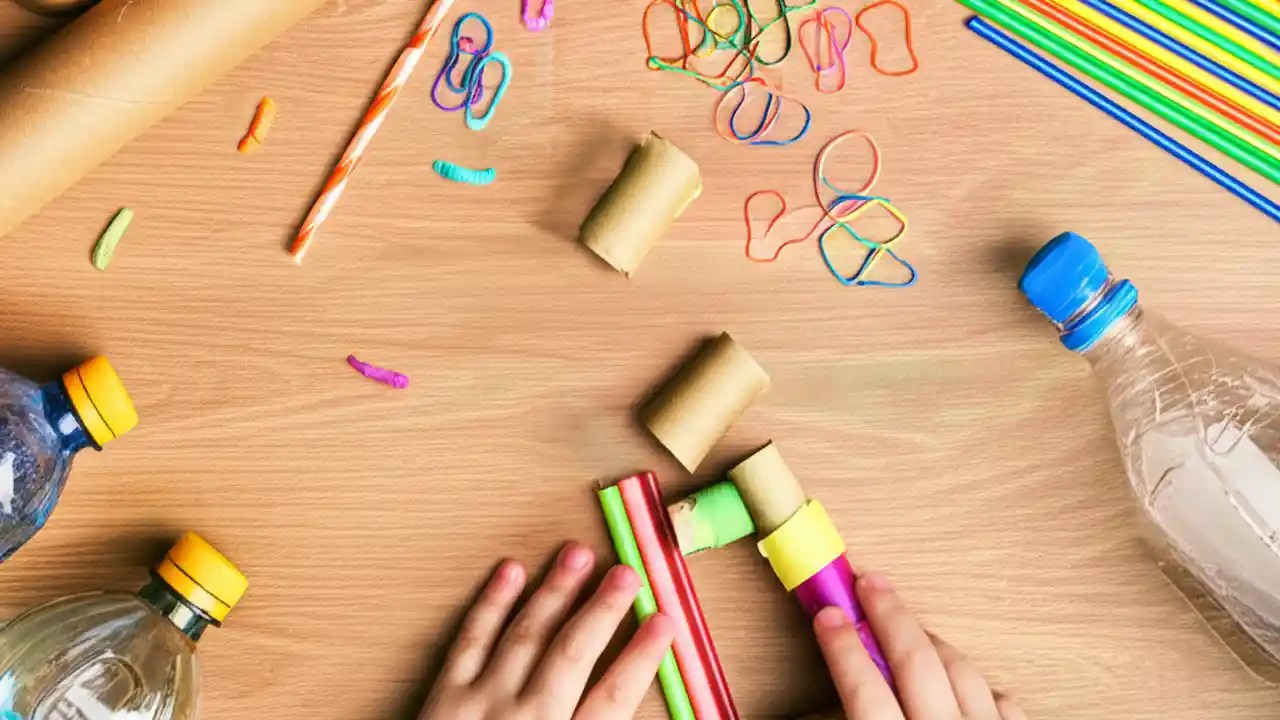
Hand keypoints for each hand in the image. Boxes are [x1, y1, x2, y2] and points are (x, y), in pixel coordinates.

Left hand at [418, 542, 675, 719]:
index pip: (613, 697)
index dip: (643, 656)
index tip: (666, 621)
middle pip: (572, 655)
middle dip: (602, 610)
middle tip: (627, 573)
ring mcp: (480, 705)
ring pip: (525, 636)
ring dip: (554, 592)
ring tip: (577, 554)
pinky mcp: (444, 698)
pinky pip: (470, 642)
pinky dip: (491, 605)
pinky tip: (510, 572)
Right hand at [814, 573, 1024, 719]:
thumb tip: (812, 712)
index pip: (865, 690)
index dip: (842, 647)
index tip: (828, 615)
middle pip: (915, 662)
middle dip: (888, 615)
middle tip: (869, 583)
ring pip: (961, 671)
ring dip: (931, 642)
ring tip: (909, 625)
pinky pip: (1002, 700)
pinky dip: (976, 683)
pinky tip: (961, 675)